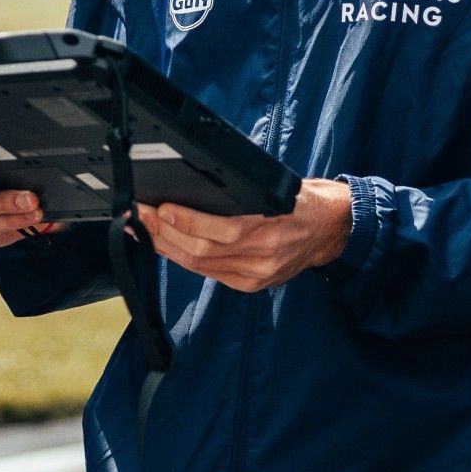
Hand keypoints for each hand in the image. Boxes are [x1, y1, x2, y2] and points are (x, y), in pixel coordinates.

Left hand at [136, 181, 352, 293]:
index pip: (222, 230)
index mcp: (275, 228)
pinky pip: (208, 273)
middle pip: (204, 250)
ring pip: (201, 264)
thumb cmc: (303, 202)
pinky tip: (165, 245)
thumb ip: (241, 193)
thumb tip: (194, 189)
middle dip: (166, 233)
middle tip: (140, 214)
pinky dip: (183, 258)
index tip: (161, 208)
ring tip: (143, 228)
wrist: (331, 230)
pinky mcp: (251, 284)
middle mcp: (265, 256)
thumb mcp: (278, 187)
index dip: (187, 222)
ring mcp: (257, 274)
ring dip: (167, 247)